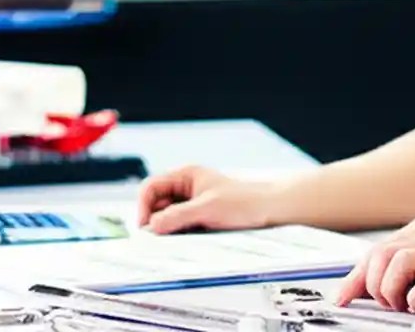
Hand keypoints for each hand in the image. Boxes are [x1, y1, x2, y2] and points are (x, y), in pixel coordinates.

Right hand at [136, 165, 281, 233]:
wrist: (271, 209)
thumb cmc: (244, 202)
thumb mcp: (207, 209)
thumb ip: (177, 216)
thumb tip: (151, 226)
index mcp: (185, 175)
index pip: (151, 187)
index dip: (143, 206)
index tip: (145, 227)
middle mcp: (186, 186)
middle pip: (156, 203)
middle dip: (154, 219)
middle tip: (156, 239)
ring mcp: (192, 202)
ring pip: (167, 216)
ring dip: (166, 228)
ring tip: (175, 238)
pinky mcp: (200, 216)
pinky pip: (179, 225)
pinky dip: (177, 233)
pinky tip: (185, 239)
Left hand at [334, 218, 414, 313]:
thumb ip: (414, 261)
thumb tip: (377, 284)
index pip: (376, 250)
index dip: (355, 277)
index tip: (343, 297)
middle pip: (382, 253)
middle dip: (371, 284)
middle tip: (381, 304)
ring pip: (399, 263)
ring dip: (389, 290)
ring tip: (397, 306)